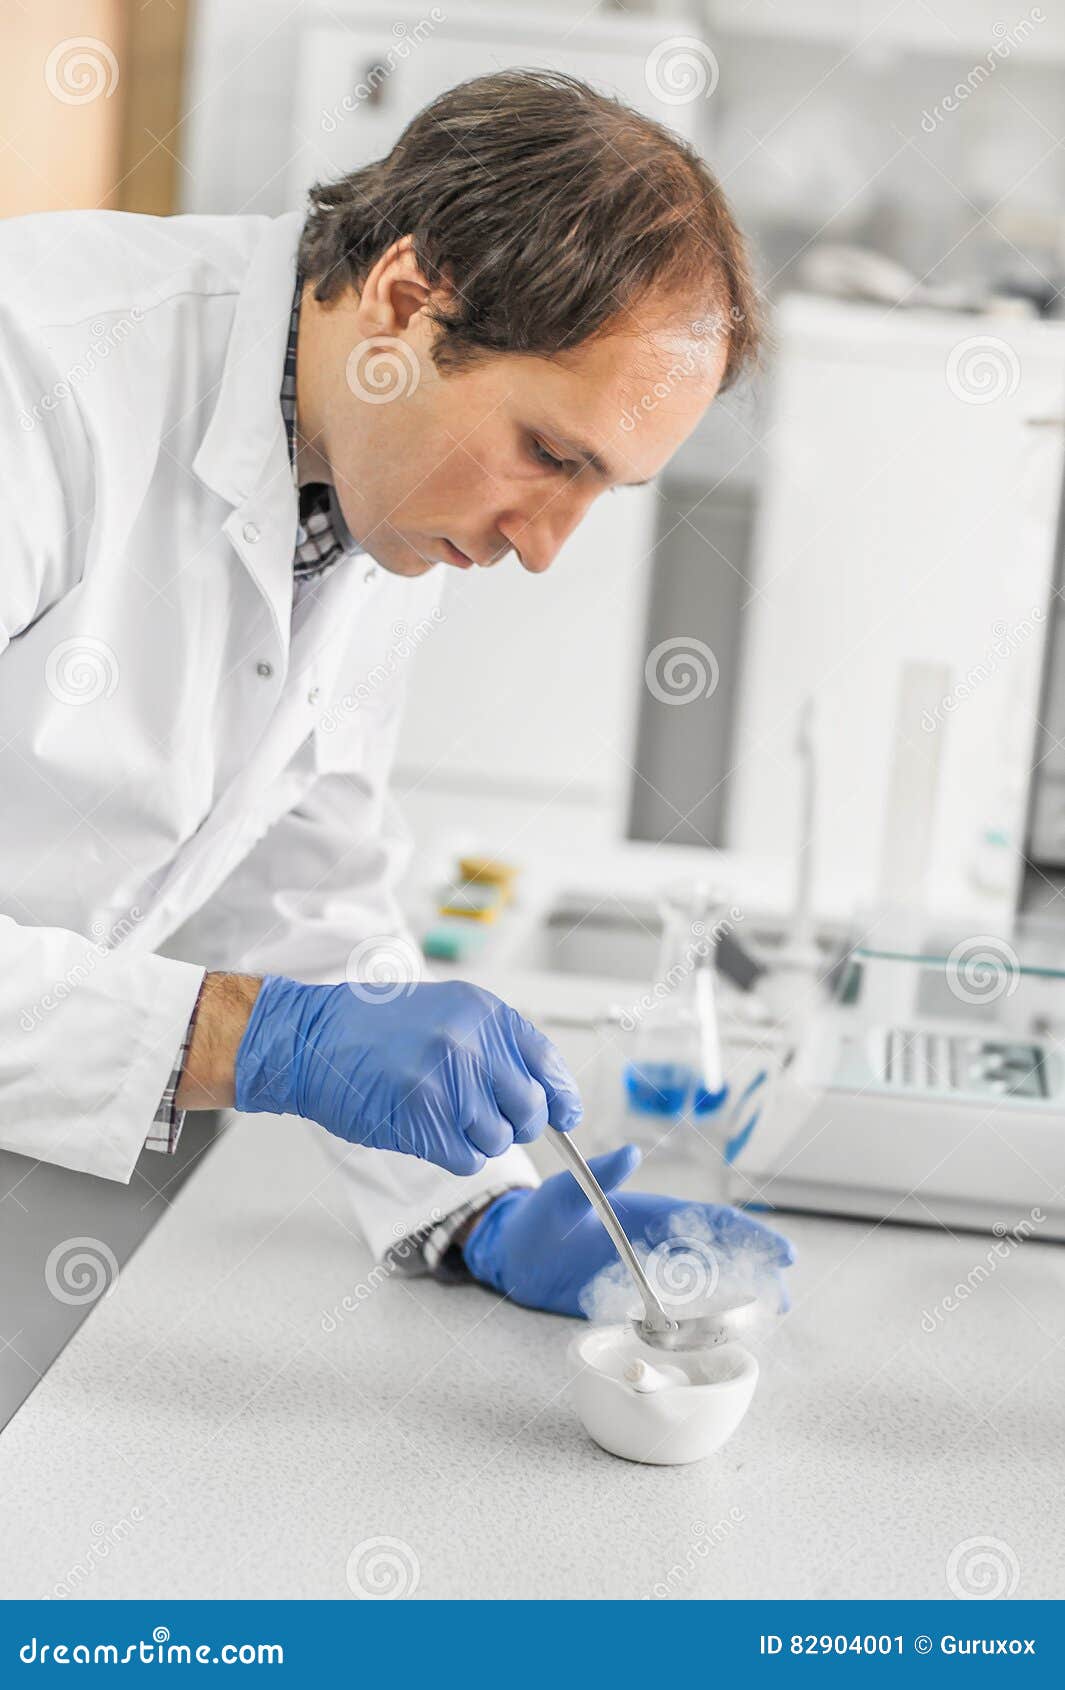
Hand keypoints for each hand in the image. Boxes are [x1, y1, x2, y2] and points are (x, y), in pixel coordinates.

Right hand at [233, 975, 580, 1174]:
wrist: (311, 1040)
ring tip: (437, 1113)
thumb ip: (496, 1047)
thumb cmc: (374, 1030)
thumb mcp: (448, 1014)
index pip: (546, 1065)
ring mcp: (449, 1079)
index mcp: (485, 1013)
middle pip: (529, 1111)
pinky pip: (465, 1158)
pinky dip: (450, 1154)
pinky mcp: (423, 1116)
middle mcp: (473, 1042)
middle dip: (513, 1124)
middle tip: (481, 1117)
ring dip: (473, 1138)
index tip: (565, 1116)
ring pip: (497, 1139)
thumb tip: (546, 1096)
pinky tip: (423, 1129)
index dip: (560, 1098)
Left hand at [462, 1142, 793, 1316]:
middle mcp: (656, 1242)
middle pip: (718, 1255)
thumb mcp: (562, 1194)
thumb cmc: (537, 1219)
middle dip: (755, 1270)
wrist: (513, 1256)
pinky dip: (702, 1321)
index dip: (747, 1233)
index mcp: (649, 1212)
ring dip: (736, 1298)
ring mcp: (648, 1273)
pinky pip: (676, 1312)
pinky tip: (721, 1337)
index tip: (782, 1251)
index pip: (708, 1221)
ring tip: (770, 1317)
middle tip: (785, 1297)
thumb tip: (630, 1152)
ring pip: (704, 1285)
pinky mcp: (633, 1302)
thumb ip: (596, 1177)